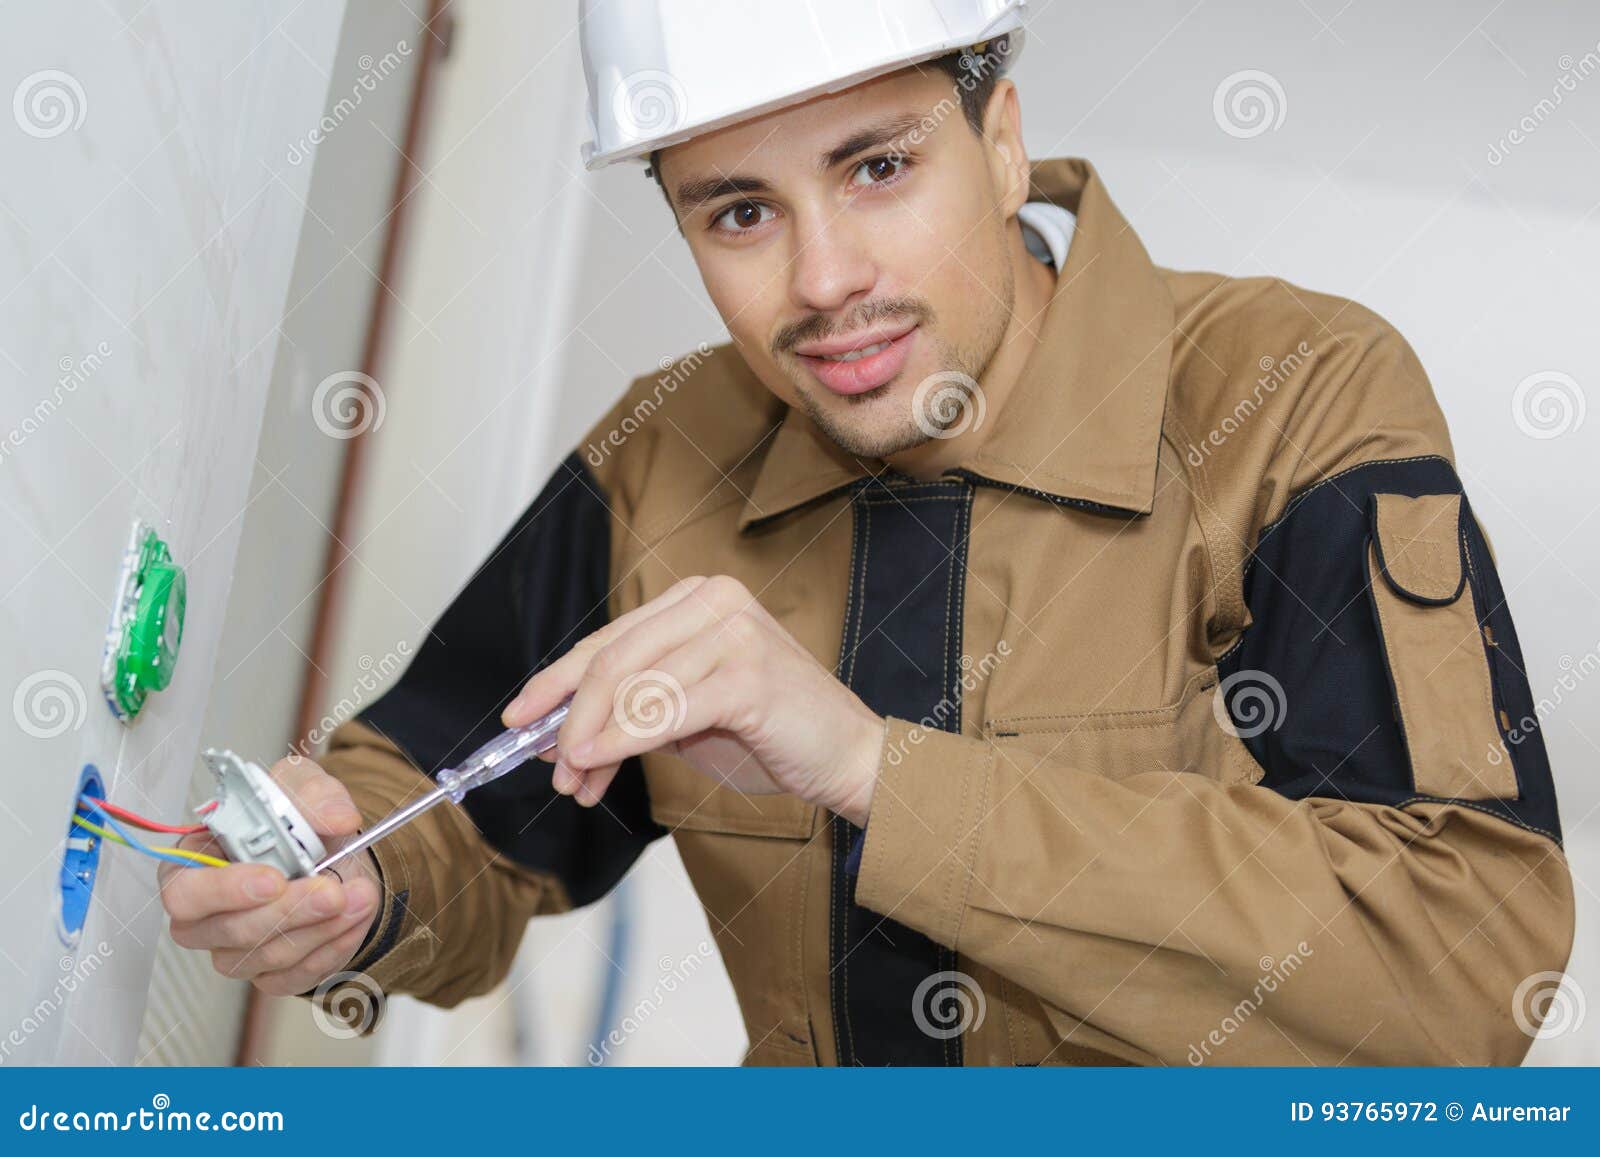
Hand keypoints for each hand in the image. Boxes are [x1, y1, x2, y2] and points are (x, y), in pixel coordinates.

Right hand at [159, 756, 382, 995]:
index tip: (274, 879)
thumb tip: (336, 815)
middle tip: (331, 891)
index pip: (183, 892)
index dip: (225, 890)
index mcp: (194, 864)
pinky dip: (331, 948)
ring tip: (358, 895)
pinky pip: (295, 976)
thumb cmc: (301, 825)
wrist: (337, 858)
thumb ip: (317, 795)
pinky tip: (353, 918)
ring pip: (267, 957)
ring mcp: (234, 951)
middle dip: (286, 912)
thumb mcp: (306, 790)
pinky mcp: (269, 975)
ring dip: (320, 927)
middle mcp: (205, 917)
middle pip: (227, 933)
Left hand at [503, 575, 885, 824]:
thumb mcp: (686, 718)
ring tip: (577, 781)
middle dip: (569, 717)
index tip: (519, 718)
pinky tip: (597, 763)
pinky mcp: (747, 674)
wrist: (847, 758)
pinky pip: (663, 709)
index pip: (609, 639)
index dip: (556, 680)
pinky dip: (621, 740)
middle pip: (612, 657)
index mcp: (697, 598)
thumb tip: (557, 737)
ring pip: (633, 685)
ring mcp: (732, 632)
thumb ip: (631, 713)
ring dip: (592, 739)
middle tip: (549, 766)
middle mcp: (713, 601)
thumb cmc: (770, 735)